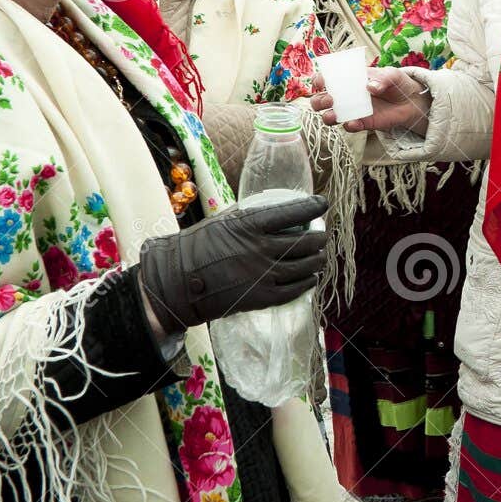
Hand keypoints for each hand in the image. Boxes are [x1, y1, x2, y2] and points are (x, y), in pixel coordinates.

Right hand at [138, 194, 327, 331]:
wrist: (178, 281)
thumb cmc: (198, 246)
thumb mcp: (223, 221)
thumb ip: (249, 216)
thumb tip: (273, 209)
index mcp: (249, 225)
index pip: (291, 213)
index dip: (311, 207)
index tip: (322, 203)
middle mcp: (260, 249)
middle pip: (304, 242)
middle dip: (319, 238)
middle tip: (321, 236)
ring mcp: (262, 275)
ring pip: (304, 267)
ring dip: (317, 260)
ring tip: (319, 257)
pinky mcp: (261, 298)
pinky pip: (294, 290)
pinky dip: (307, 282)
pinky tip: (310, 278)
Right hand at [309, 66, 432, 134]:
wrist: (411, 101)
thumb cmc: (396, 83)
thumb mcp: (392, 75)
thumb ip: (382, 78)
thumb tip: (371, 87)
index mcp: (348, 78)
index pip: (325, 78)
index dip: (318, 80)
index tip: (322, 82)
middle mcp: (345, 95)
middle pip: (320, 100)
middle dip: (319, 101)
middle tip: (330, 100)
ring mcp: (352, 110)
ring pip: (329, 116)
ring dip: (328, 116)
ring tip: (334, 115)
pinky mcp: (362, 123)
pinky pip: (349, 126)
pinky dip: (349, 125)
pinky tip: (354, 123)